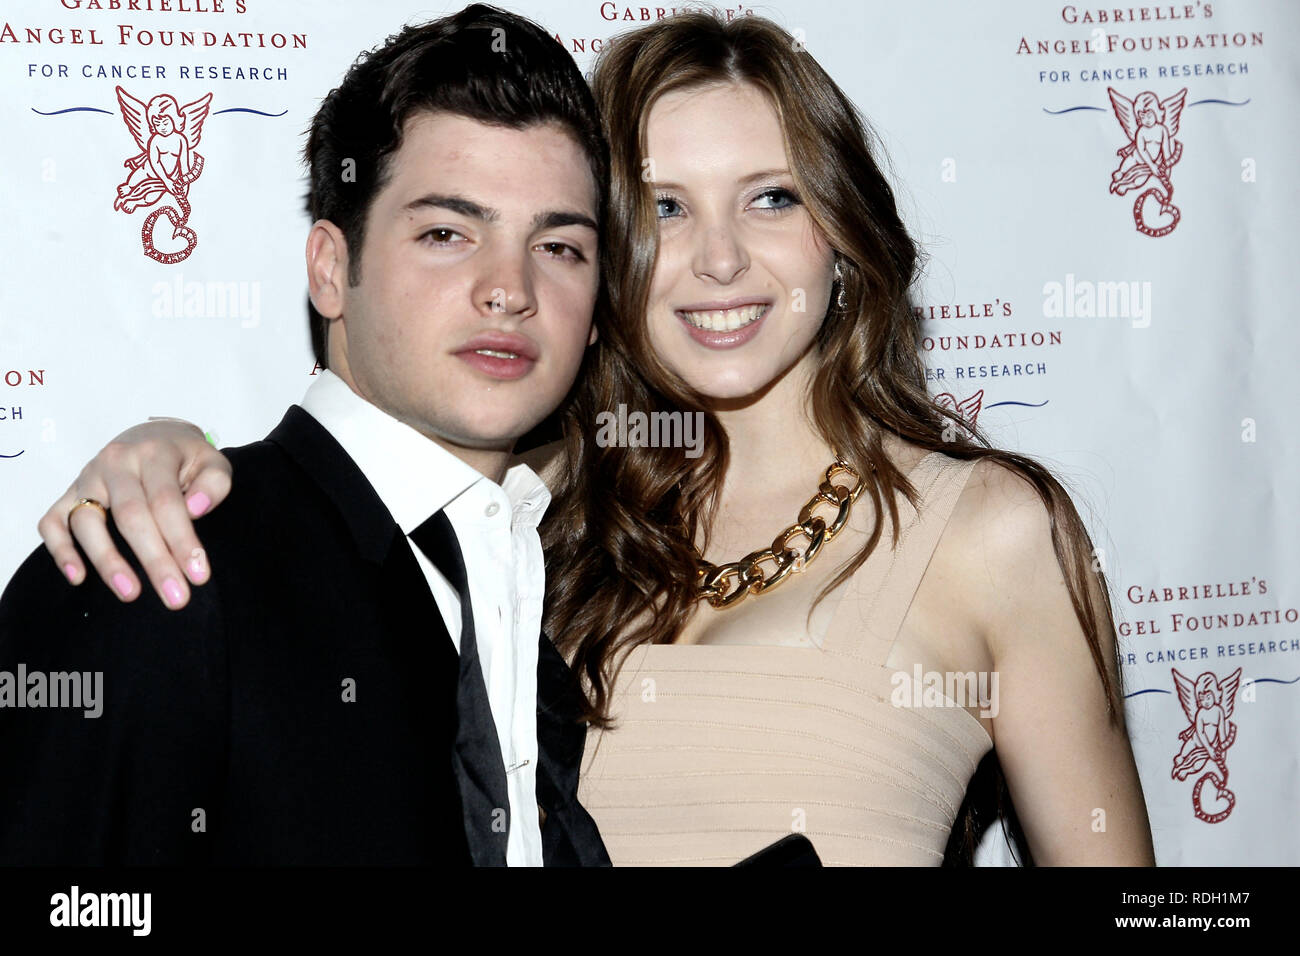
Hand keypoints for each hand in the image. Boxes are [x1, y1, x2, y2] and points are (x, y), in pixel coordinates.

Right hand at [38, 418, 231, 609]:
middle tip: (175, 598)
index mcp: (153, 453)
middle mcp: (115, 463)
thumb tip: (195, 509)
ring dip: (107, 561)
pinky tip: (78, 577)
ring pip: (87, 520)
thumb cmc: (186, 459)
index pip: (166, 501)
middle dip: (154, 560)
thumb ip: (213, 483)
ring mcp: (87, 478)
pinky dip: (61, 550)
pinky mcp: (68, 493)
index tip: (199, 575)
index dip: (182, 540)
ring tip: (131, 594)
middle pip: (130, 515)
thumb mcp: (213, 462)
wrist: (154, 437)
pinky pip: (52, 522)